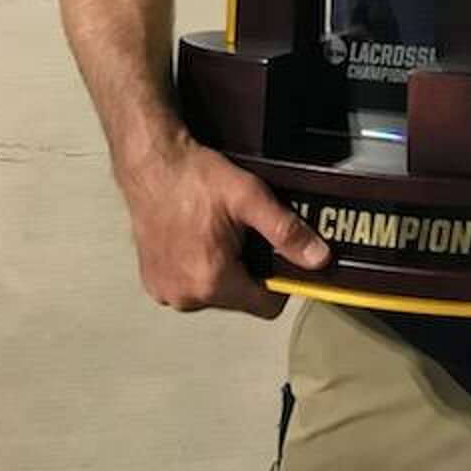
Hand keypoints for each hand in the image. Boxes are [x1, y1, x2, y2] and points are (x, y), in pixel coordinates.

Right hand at [119, 134, 328, 318]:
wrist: (151, 164)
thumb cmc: (194, 178)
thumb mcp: (250, 198)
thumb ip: (286, 231)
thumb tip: (319, 258)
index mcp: (211, 281)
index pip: (266, 306)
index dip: (280, 281)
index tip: (278, 255)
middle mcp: (185, 296)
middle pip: (240, 298)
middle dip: (248, 269)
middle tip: (242, 232)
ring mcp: (165, 292)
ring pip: (215, 292)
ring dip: (222, 269)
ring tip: (216, 232)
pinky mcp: (152, 282)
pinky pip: (190, 286)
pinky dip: (198, 268)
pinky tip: (196, 238)